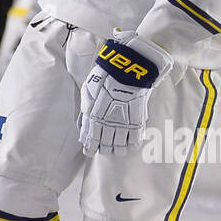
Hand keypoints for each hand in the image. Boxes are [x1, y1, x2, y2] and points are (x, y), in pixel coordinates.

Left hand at [78, 32, 169, 155]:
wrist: (126, 70)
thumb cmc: (104, 77)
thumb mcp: (87, 92)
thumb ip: (85, 112)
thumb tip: (83, 127)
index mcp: (93, 117)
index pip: (90, 139)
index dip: (90, 148)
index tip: (90, 151)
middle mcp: (107, 123)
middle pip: (105, 145)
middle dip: (103, 149)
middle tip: (104, 148)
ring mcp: (123, 123)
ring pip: (119, 146)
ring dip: (117, 149)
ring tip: (117, 148)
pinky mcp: (137, 121)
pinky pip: (134, 140)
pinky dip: (132, 144)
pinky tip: (130, 143)